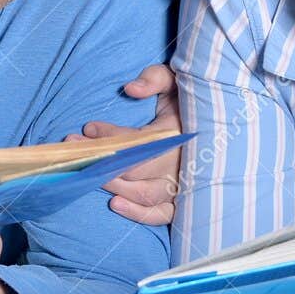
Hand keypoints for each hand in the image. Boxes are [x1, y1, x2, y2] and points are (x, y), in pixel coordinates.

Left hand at [66, 64, 181, 225]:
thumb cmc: (188, 100)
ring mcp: (183, 185)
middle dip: (102, 162)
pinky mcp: (181, 201)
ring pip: (145, 194)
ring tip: (89, 177)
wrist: (217, 122)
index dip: (109, 135)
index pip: (137, 140)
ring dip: (114, 187)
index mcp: (178, 133)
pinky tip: (115, 204)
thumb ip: (153, 78)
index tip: (88, 128)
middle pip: (135, 170)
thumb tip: (131, 89)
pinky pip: (161, 215)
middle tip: (77, 154)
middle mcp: (181, 162)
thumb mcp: (174, 79)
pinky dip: (138, 213)